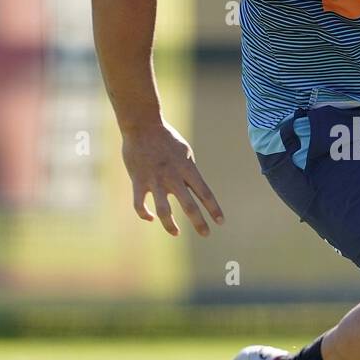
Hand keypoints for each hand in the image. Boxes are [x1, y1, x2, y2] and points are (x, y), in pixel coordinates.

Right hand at [121, 120, 223, 235]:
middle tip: (206, 234)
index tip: (221, 222)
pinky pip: (140, 205)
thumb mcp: (185, 152)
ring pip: (164, 211)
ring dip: (170, 225)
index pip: (205, 193)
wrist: (142, 125)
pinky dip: (144, 214)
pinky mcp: (138, 181)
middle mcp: (173, 177)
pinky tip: (150, 218)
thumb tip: (193, 188)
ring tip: (176, 233)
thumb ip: (189, 171)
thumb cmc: (166, 138)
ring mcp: (155, 181)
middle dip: (199, 222)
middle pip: (189, 206)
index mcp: (187, 169)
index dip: (214, 209)